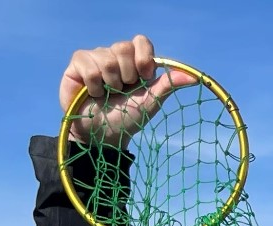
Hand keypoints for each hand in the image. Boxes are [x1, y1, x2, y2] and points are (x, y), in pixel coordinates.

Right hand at [58, 34, 195, 145]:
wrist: (103, 136)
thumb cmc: (128, 119)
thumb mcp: (151, 102)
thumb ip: (169, 85)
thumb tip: (195, 77)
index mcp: (135, 62)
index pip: (141, 41)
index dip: (143, 57)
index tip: (143, 77)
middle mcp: (115, 56)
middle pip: (123, 47)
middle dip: (127, 74)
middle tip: (123, 91)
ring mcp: (95, 58)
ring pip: (106, 57)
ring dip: (110, 82)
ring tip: (108, 94)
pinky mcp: (77, 64)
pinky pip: (88, 63)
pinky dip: (94, 83)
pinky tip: (93, 93)